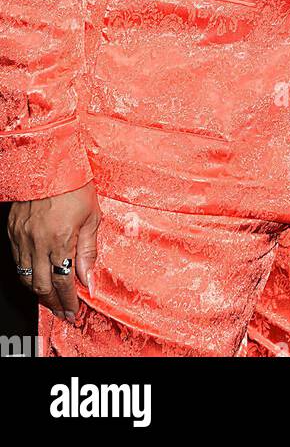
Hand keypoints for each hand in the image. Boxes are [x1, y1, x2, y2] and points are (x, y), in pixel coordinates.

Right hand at [7, 183, 101, 322]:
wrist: (49, 161)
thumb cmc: (74, 185)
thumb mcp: (92, 217)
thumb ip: (89, 252)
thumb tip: (88, 281)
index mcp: (60, 240)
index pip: (64, 283)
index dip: (69, 302)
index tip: (74, 312)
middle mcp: (37, 242)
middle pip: (43, 286)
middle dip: (54, 304)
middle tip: (63, 313)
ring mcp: (22, 238)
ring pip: (27, 278)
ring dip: (39, 293)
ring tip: (52, 300)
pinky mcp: (13, 231)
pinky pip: (19, 262)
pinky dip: (28, 274)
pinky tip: (39, 277)